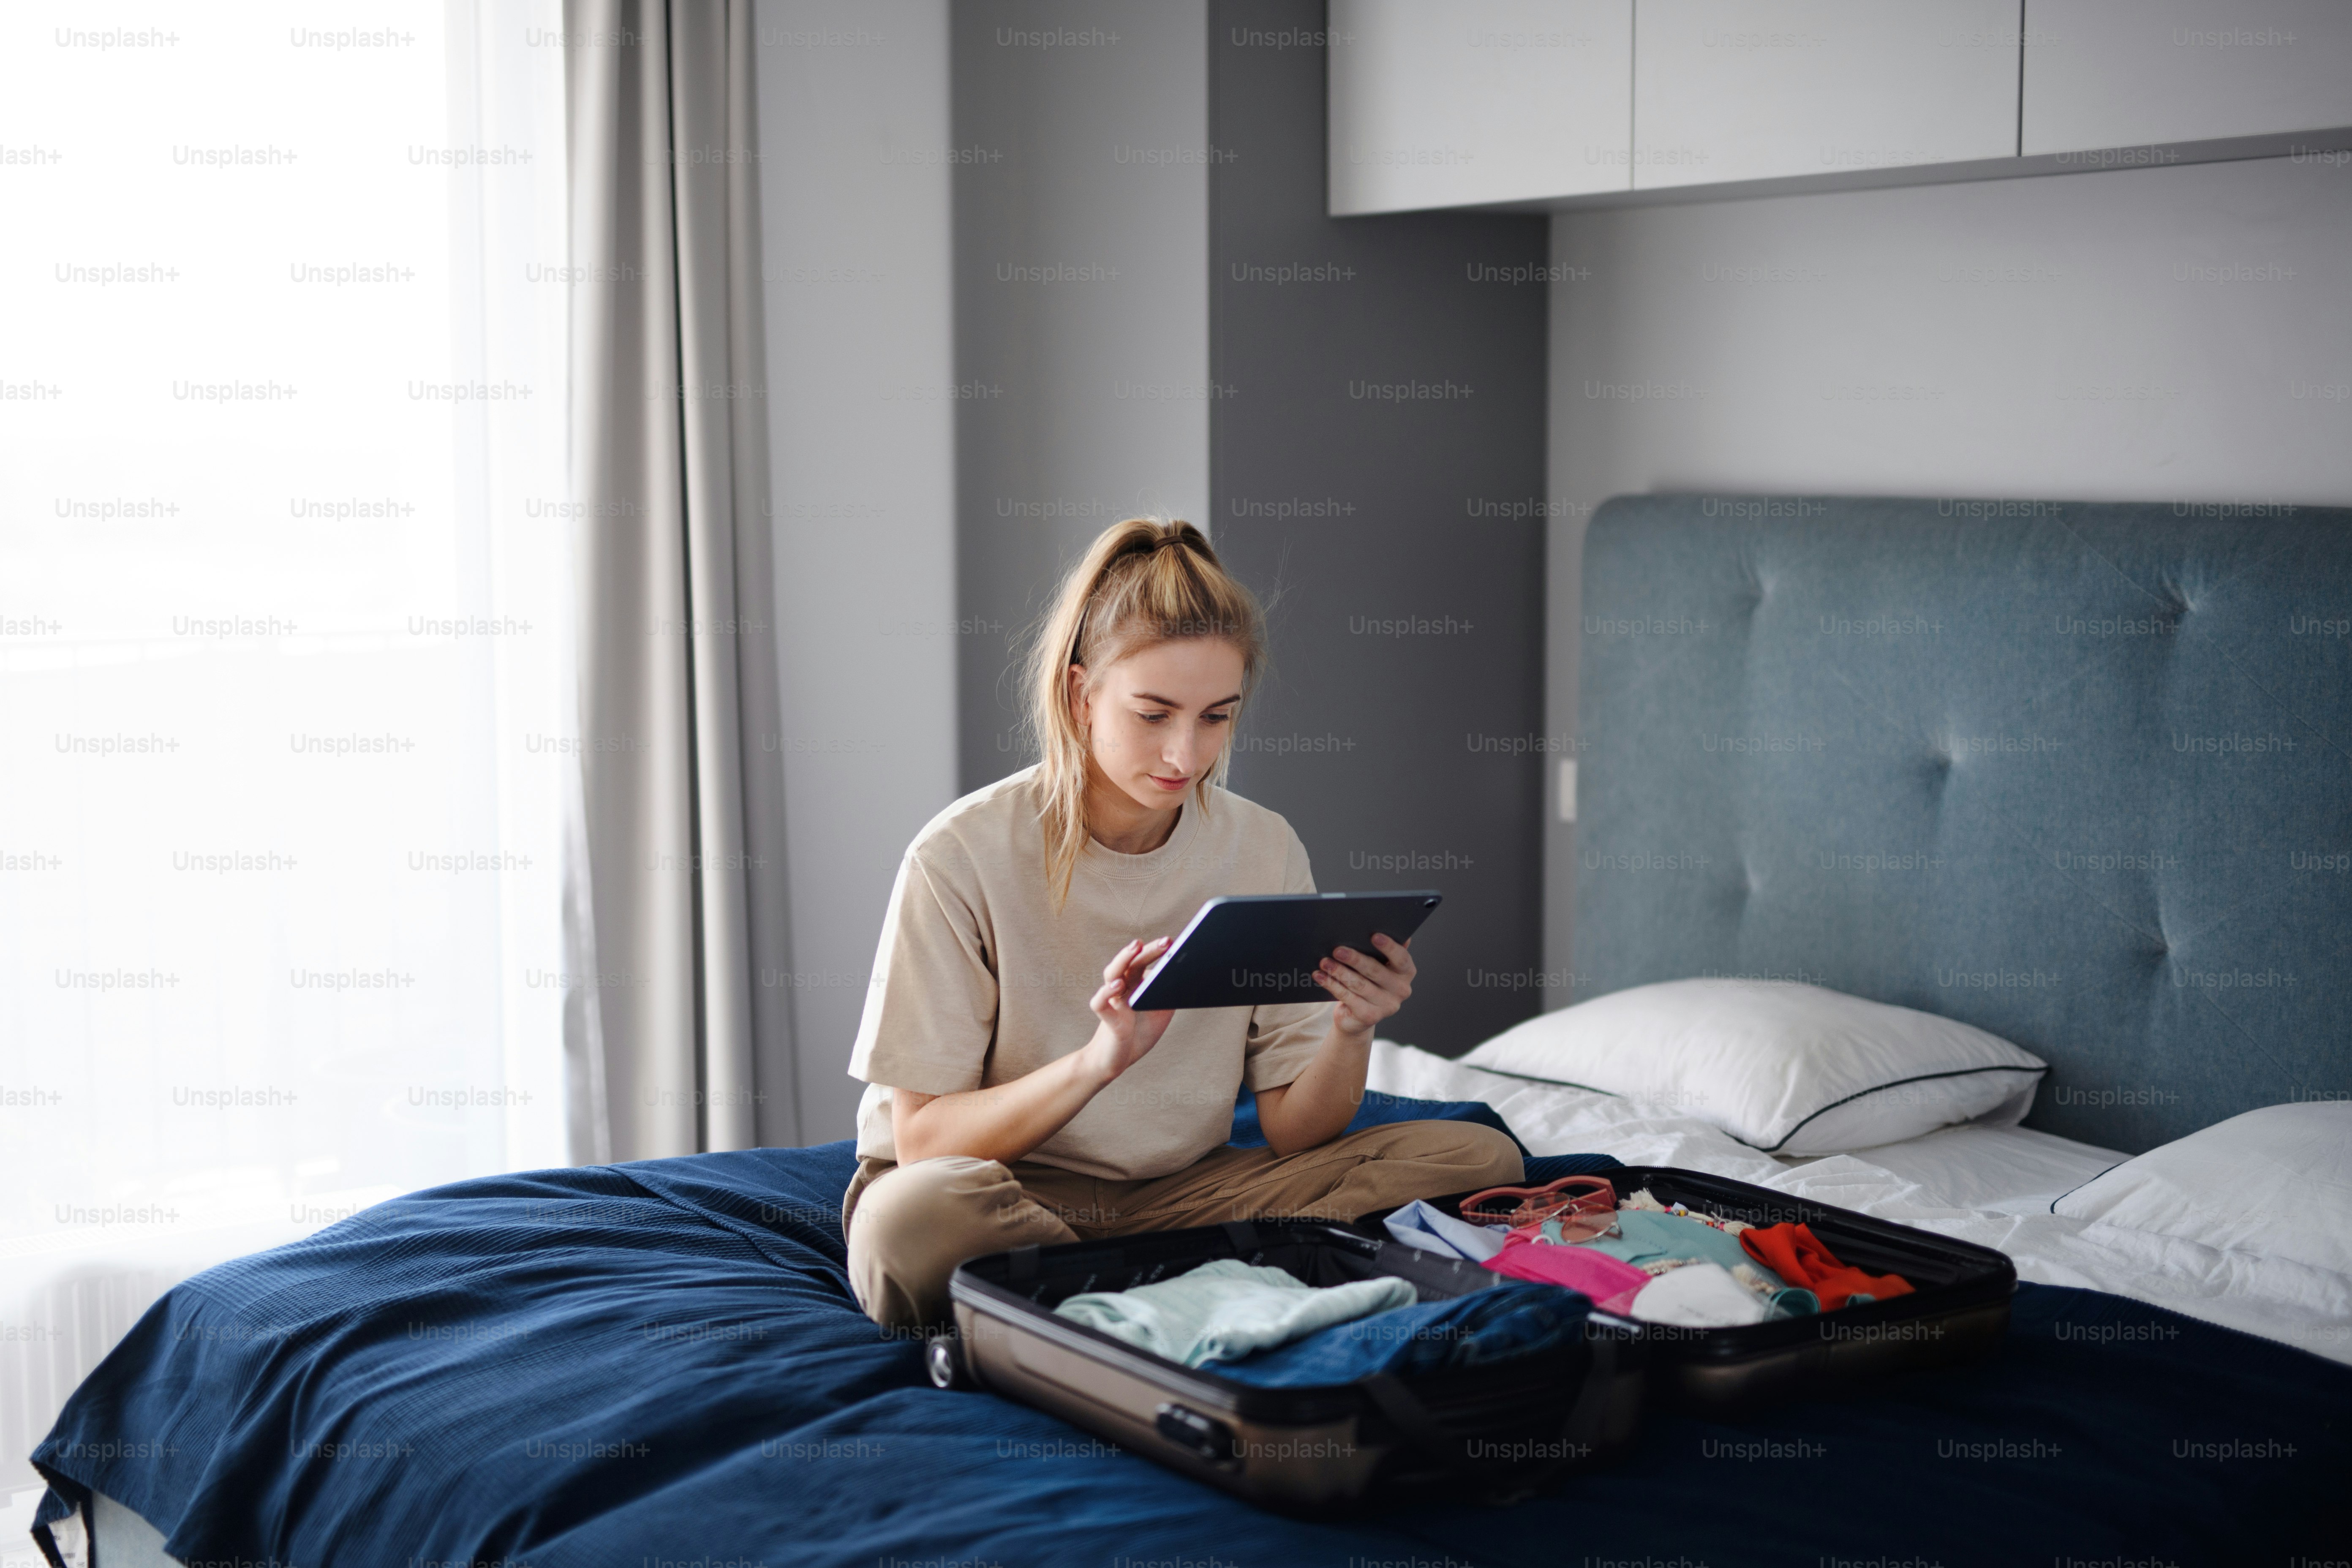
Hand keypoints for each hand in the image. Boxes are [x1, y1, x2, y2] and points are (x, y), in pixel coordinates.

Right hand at [1079, 936, 1175, 1083]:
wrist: (1117, 1060)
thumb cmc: (1139, 1034)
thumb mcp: (1161, 1011)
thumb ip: (1169, 994)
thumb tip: (1186, 976)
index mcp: (1134, 984)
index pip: (1143, 961)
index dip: (1156, 951)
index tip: (1172, 942)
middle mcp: (1122, 988)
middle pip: (1131, 963)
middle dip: (1147, 950)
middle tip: (1166, 941)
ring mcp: (1113, 1002)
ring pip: (1112, 974)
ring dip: (1123, 959)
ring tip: (1136, 946)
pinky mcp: (1107, 1020)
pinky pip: (1100, 1003)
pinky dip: (1106, 993)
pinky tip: (1118, 985)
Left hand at [1316, 933, 1413, 1039]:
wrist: (1358, 1016)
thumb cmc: (1368, 982)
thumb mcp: (1377, 965)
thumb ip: (1382, 950)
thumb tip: (1381, 926)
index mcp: (1406, 973)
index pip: (1401, 958)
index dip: (1389, 947)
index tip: (1374, 935)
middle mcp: (1401, 990)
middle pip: (1375, 971)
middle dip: (1355, 959)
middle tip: (1337, 949)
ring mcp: (1387, 1006)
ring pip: (1359, 984)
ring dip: (1339, 971)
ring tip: (1325, 962)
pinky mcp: (1370, 1016)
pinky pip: (1348, 997)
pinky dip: (1332, 985)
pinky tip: (1321, 976)